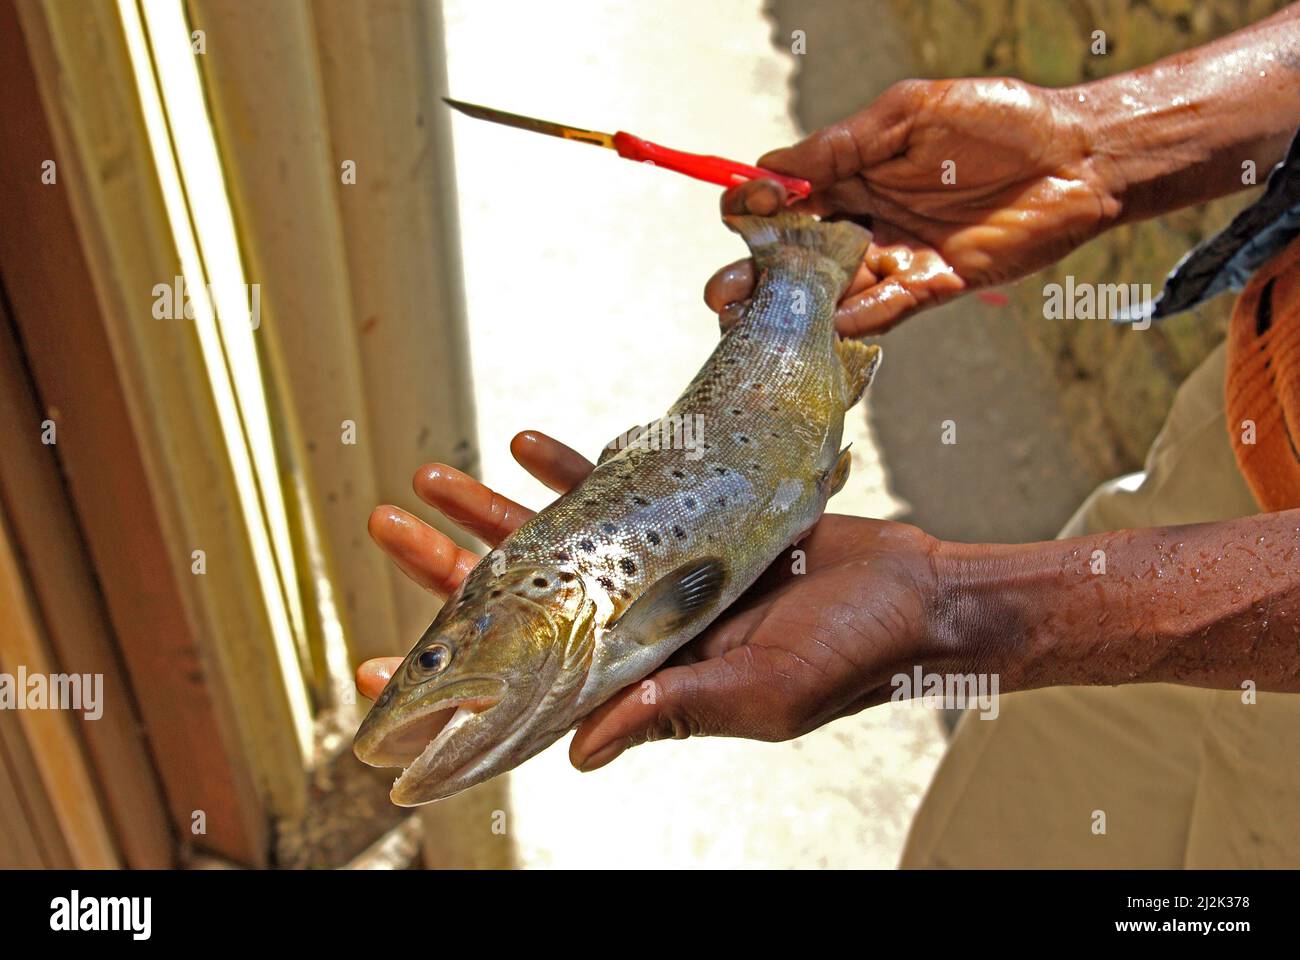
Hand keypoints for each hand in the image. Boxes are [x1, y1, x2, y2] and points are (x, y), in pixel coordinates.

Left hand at [359, 431, 946, 772]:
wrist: (913, 596)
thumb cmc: (851, 656)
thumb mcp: (762, 692)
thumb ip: (673, 710)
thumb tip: (581, 751)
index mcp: (643, 676)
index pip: (519, 681)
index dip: (449, 680)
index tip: (377, 666)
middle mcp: (635, 626)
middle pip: (516, 600)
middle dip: (444, 565)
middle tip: (382, 527)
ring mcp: (657, 572)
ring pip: (552, 540)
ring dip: (488, 510)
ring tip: (427, 477)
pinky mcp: (689, 524)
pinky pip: (616, 491)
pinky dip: (570, 470)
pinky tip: (523, 445)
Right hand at [706, 77, 1120, 335]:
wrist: (1080, 156)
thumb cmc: (1000, 120)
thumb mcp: (909, 113)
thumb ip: (841, 144)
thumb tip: (771, 168)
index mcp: (853, 172)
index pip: (786, 198)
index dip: (756, 206)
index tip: (742, 209)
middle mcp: (866, 218)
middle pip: (796, 254)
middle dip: (755, 274)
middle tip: (723, 295)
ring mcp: (896, 255)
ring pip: (831, 290)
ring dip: (792, 309)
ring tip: (752, 323)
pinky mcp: (933, 285)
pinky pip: (884, 308)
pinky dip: (856, 318)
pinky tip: (827, 325)